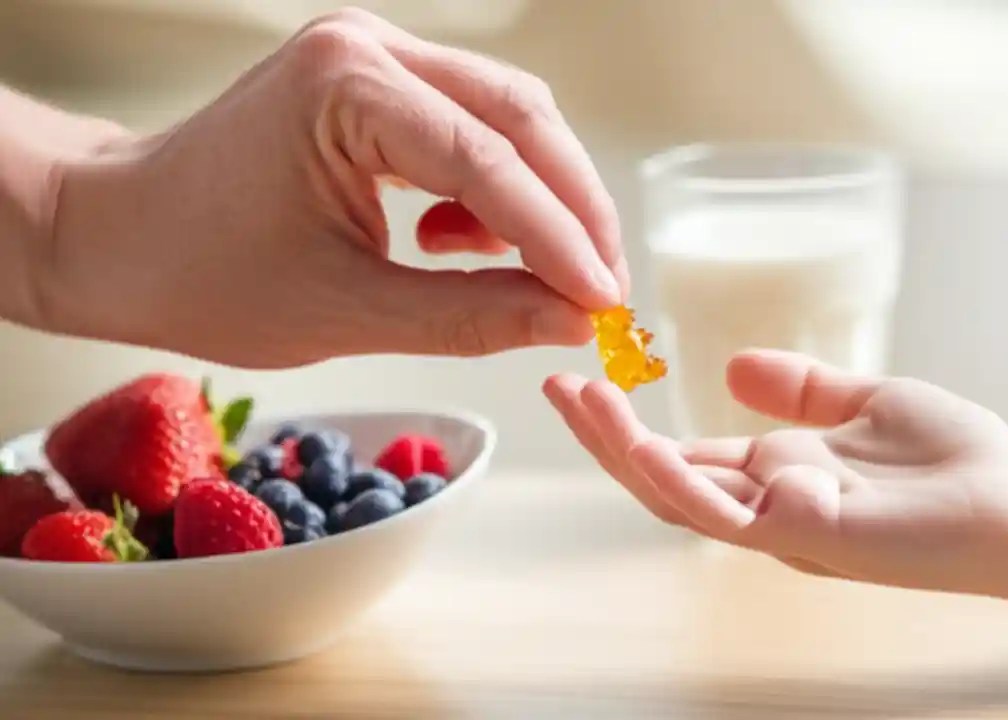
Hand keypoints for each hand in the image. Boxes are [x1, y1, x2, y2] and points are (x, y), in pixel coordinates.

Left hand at [33, 8, 624, 366]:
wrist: (120, 235)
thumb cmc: (206, 275)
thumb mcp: (347, 312)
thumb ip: (473, 316)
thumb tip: (573, 322)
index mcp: (344, 88)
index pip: (487, 161)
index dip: (559, 239)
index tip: (605, 304)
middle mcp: (366, 48)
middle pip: (518, 116)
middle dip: (571, 208)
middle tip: (602, 290)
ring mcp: (372, 54)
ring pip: (505, 115)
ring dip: (538, 198)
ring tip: (531, 275)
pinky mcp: (376, 80)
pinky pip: (469, 125)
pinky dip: (491, 188)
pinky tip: (456, 241)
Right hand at [544, 349, 1007, 597]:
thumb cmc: (954, 464)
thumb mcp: (865, 402)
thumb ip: (801, 390)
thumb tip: (733, 365)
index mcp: (775, 478)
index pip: (683, 457)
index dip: (627, 427)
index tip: (582, 380)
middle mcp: (769, 508)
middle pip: (664, 481)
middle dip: (605, 439)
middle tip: (557, 389)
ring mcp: (789, 527)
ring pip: (684, 503)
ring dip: (626, 458)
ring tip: (583, 406)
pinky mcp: (820, 535)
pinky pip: (742, 519)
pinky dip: (694, 486)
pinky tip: (659, 447)